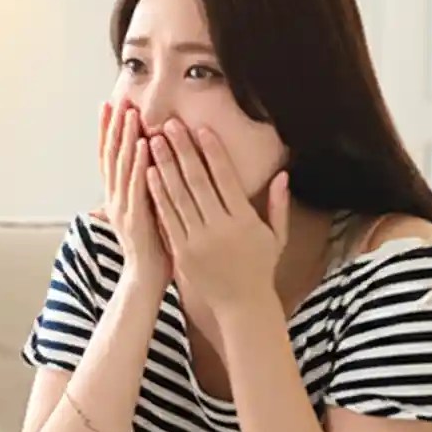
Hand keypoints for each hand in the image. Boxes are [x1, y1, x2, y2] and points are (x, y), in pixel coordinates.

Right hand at [99, 100, 170, 284]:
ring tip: (129, 112)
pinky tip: (144, 144)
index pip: (108, 156)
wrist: (146, 279)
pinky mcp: (136, 217)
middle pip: (111, 155)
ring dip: (125, 137)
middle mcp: (115, 198)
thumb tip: (149, 166)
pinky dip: (139, 163)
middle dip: (114, 126)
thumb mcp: (145, 212)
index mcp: (116, 196)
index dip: (107, 131)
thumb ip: (142, 189)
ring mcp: (123, 207)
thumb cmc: (151, 247)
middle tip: (118, 99)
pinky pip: (137, 185)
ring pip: (122, 166)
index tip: (110, 105)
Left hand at [146, 120, 288, 311]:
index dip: (212, 152)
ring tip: (152, 142)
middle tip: (168, 125)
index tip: (201, 128)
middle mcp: (220, 227)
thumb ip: (277, 206)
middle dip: (181, 151)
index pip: (225, 178)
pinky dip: (157, 195)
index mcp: (244, 220)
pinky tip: (149, 174)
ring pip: (178, 197)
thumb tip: (282, 174)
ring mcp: (198, 240)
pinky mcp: (182, 251)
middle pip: (197, 182)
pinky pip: (166, 218)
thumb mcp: (276, 237)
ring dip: (164, 166)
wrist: (242, 307)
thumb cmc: (260, 269)